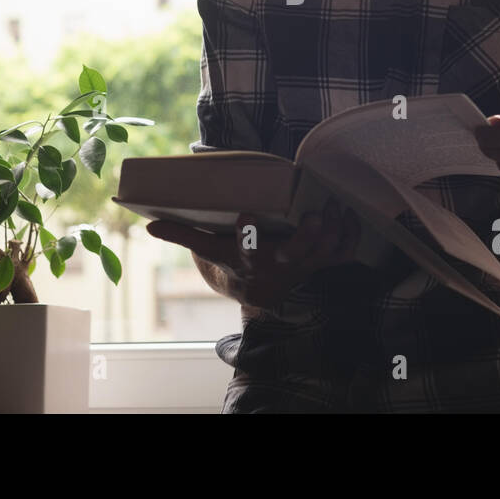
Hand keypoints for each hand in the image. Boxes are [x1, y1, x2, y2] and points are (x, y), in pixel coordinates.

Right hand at [145, 200, 360, 309]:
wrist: (257, 291)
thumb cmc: (230, 259)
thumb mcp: (206, 249)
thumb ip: (182, 234)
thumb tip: (148, 227)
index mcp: (249, 259)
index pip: (247, 250)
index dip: (248, 236)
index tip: (245, 216)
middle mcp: (278, 266)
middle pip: (295, 256)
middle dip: (307, 238)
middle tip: (316, 215)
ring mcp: (302, 266)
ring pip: (323, 254)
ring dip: (333, 234)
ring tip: (336, 207)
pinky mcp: (319, 263)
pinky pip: (341, 254)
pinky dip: (350, 237)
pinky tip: (351, 216)